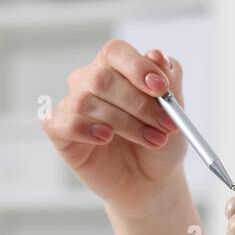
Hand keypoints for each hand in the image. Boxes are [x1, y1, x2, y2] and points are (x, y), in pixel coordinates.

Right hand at [43, 40, 187, 217]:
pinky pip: (61, 122)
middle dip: (138, 104)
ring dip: (125, 124)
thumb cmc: (160, 142)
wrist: (152, 182)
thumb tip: (157, 55)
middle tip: (165, 124)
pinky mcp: (60, 132)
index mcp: (115, 68)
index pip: (115, 52)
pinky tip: (106, 138)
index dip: (137, 67)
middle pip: (101, 78)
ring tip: (153, 140)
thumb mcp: (174, 111)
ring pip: (86, 103)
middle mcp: (90, 81)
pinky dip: (84, 129)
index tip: (161, 88)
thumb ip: (170, 80)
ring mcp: (73, 106)